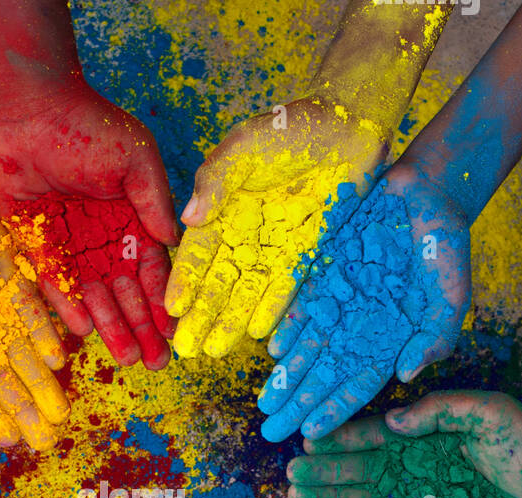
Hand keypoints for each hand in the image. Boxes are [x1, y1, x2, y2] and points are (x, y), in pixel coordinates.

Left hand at [0, 83, 177, 369]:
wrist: (27, 107)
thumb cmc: (87, 124)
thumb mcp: (134, 158)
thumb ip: (153, 200)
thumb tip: (174, 239)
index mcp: (131, 220)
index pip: (152, 270)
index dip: (164, 301)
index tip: (176, 332)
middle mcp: (101, 239)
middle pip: (124, 293)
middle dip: (141, 327)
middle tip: (154, 363)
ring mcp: (67, 245)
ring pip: (92, 296)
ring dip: (110, 327)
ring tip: (126, 358)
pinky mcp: (32, 245)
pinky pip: (50, 284)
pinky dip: (66, 306)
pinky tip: (83, 330)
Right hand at [0, 149, 68, 449]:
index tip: (11, 443)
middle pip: (2, 375)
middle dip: (24, 407)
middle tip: (48, 438)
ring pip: (22, 347)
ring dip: (41, 379)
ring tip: (60, 410)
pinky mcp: (8, 265)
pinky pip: (31, 303)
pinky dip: (44, 329)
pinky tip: (57, 356)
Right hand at [166, 96, 387, 358]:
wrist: (348, 123)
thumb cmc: (292, 124)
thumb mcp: (245, 143)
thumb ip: (216, 178)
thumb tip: (189, 218)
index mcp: (221, 208)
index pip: (196, 252)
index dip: (183, 281)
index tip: (172, 308)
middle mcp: (244, 233)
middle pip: (217, 282)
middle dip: (200, 315)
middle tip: (185, 347)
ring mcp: (275, 245)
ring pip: (247, 291)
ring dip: (230, 321)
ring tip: (214, 351)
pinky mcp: (307, 252)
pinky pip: (286, 286)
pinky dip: (273, 308)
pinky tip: (259, 333)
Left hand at [260, 163, 471, 441]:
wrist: (426, 194)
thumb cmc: (445, 249)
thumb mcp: (453, 295)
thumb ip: (435, 338)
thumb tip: (405, 376)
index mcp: (390, 340)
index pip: (359, 383)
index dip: (335, 408)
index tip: (311, 433)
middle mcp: (360, 328)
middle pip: (325, 373)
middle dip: (299, 402)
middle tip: (272, 431)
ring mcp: (340, 302)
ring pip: (308, 346)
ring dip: (286, 375)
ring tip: (265, 402)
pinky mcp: (323, 274)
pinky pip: (301, 307)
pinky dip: (288, 327)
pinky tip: (273, 351)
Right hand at [287, 392, 521, 497]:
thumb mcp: (490, 412)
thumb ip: (442, 411)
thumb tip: (393, 421)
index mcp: (428, 437)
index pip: (375, 437)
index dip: (341, 439)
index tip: (309, 437)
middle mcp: (419, 471)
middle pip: (361, 472)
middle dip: (325, 472)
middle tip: (289, 474)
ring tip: (297, 496)